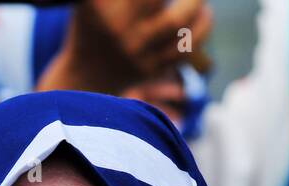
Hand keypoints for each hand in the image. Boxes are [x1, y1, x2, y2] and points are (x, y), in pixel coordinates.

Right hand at [46, 0, 213, 94]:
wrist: (85, 75)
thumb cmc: (92, 22)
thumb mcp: (90, 2)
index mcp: (99, 7)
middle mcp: (117, 29)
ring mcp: (135, 52)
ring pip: (176, 23)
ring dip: (195, 2)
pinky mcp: (150, 70)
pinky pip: (184, 48)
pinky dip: (201, 28)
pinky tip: (204, 13)